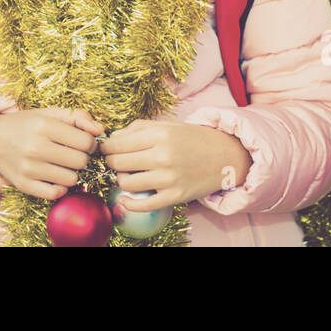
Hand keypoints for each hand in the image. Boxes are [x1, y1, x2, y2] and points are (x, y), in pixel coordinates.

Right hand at [0, 108, 104, 199]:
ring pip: (71, 179)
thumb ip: (77, 117)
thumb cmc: (26, 125)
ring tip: (63, 164)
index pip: (86, 142)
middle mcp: (36, 147)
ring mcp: (28, 168)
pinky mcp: (23, 184)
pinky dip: (60, 188)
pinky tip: (55, 177)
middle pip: (80, 162)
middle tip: (73, 154)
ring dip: (72, 173)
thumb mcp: (49, 113)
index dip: (91, 144)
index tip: (83, 143)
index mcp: (44, 125)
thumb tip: (101, 130)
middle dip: (82, 158)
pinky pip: (55, 194)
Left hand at [100, 119, 252, 211]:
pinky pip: (143, 205)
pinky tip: (126, 199)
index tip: (106, 149)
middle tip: (115, 161)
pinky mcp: (175, 196)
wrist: (224, 156)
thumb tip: (113, 139)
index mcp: (159, 135)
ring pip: (127, 184)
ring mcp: (169, 178)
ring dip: (121, 180)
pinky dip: (130, 204)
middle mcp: (163, 156)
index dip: (106, 147)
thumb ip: (138, 128)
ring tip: (128, 175)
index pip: (117, 144)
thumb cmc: (192, 138)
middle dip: (111, 162)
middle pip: (118, 163)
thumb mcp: (167, 126)